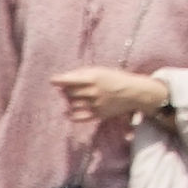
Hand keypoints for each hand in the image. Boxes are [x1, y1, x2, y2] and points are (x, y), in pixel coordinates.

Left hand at [54, 66, 168, 127]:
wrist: (134, 92)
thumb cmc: (115, 78)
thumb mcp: (100, 70)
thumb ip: (82, 73)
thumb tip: (62, 80)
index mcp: (93, 78)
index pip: (69, 80)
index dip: (58, 80)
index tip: (52, 80)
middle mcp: (93, 92)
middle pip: (69, 93)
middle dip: (66, 91)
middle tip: (69, 89)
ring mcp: (95, 104)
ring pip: (72, 105)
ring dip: (69, 101)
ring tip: (74, 98)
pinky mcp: (98, 115)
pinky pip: (78, 117)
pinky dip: (71, 115)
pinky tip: (69, 112)